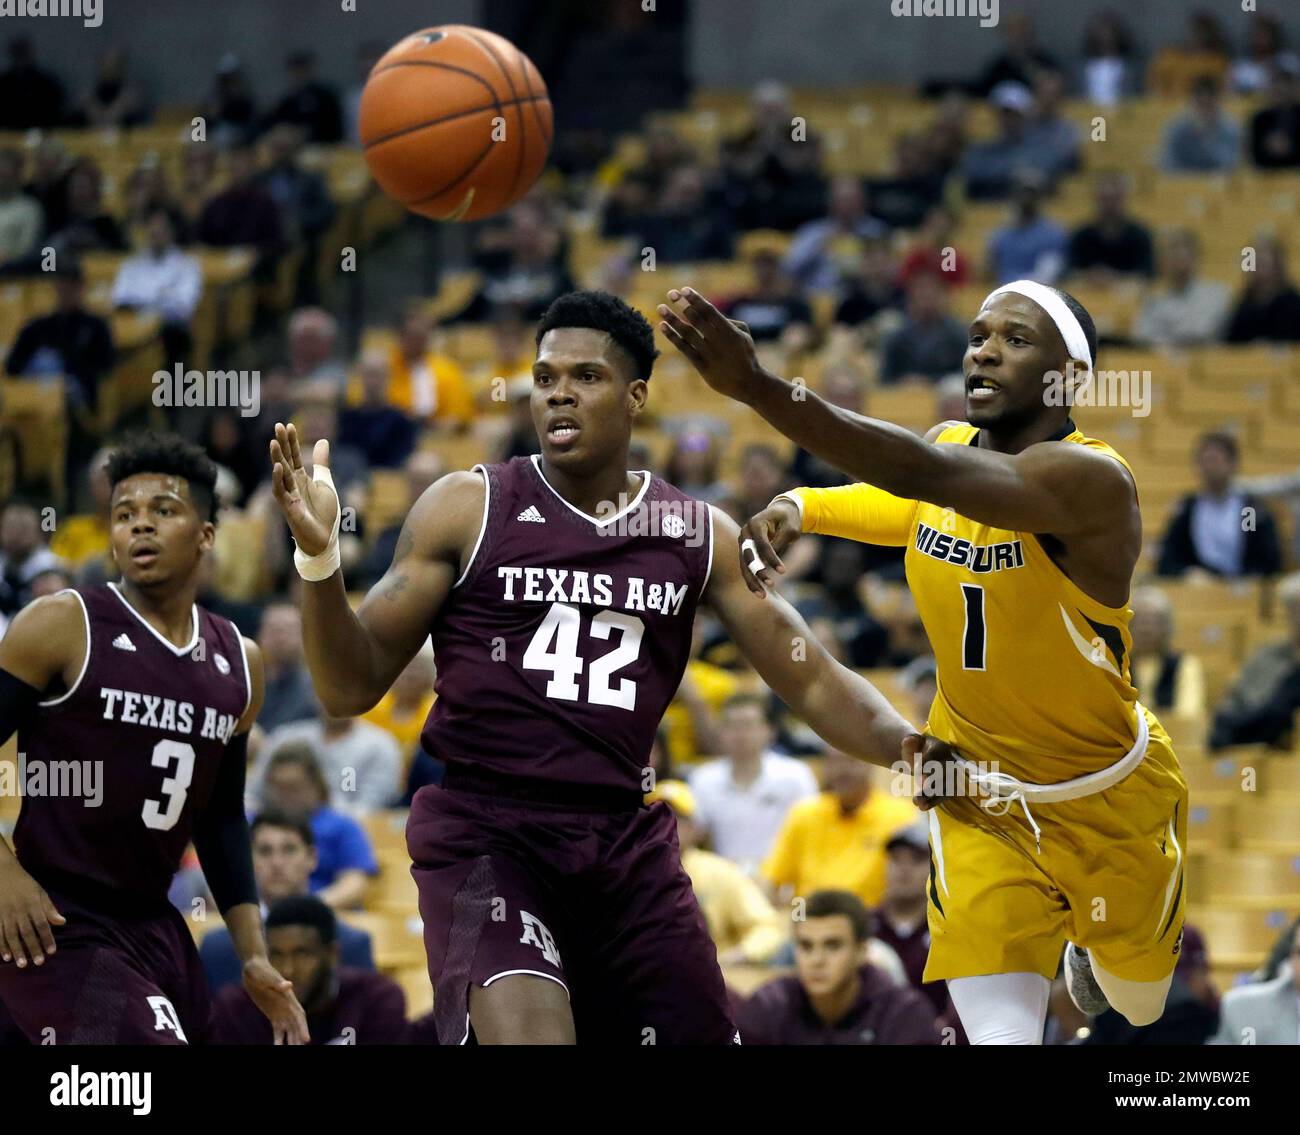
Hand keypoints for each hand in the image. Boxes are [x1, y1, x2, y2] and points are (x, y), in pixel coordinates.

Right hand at [0, 860, 64, 967]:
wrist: (2, 873)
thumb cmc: (25, 884)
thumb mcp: (40, 892)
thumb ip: (49, 908)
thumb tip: (62, 922)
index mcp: (33, 904)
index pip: (42, 924)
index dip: (47, 938)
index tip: (52, 951)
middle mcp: (19, 911)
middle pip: (27, 933)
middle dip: (33, 948)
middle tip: (39, 963)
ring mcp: (5, 915)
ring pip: (11, 936)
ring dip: (17, 951)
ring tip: (22, 964)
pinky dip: (1, 946)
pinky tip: (6, 957)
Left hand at [242, 955, 309, 1044]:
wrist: (253, 968)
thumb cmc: (259, 969)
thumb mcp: (266, 975)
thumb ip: (276, 981)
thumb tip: (289, 985)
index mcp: (288, 997)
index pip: (299, 1015)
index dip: (303, 1027)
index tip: (306, 1040)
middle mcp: (288, 1006)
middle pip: (297, 1025)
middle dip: (299, 1038)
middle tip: (300, 1049)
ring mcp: (281, 1011)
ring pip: (290, 1030)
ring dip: (292, 1041)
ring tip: (293, 1052)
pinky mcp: (273, 1015)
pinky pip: (278, 1031)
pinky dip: (279, 1040)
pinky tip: (278, 1048)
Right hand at [269, 422, 337, 556]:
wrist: (324, 539)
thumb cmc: (323, 513)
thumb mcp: (325, 482)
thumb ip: (321, 463)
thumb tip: (323, 440)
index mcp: (300, 478)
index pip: (294, 455)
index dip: (291, 441)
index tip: (288, 425)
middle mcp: (292, 484)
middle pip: (285, 460)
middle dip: (281, 444)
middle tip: (277, 426)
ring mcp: (289, 495)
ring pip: (280, 474)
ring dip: (276, 458)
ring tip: (273, 441)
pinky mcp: (288, 507)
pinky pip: (280, 491)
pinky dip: (278, 479)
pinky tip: (279, 466)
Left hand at [657, 287, 763, 402]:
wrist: (748, 384)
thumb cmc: (746, 356)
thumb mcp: (744, 335)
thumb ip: (729, 321)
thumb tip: (711, 313)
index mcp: (730, 331)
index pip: (710, 311)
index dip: (696, 299)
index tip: (684, 289)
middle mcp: (719, 341)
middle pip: (697, 320)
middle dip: (683, 305)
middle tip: (671, 293)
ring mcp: (710, 354)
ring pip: (688, 334)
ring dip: (673, 320)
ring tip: (660, 308)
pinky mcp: (702, 367)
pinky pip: (685, 349)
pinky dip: (673, 337)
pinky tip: (662, 327)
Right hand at [738, 497, 802, 594]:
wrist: (781, 512)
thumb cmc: (788, 519)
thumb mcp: (789, 529)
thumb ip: (778, 543)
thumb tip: (767, 563)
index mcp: (755, 523)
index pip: (762, 544)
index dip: (772, 559)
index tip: (783, 571)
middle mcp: (745, 532)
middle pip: (748, 556)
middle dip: (758, 572)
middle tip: (771, 584)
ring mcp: (742, 542)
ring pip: (744, 564)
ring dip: (752, 580)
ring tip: (762, 596)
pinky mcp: (744, 550)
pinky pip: (746, 567)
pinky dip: (752, 579)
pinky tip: (759, 592)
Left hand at [903, 732, 961, 812]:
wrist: (921, 758)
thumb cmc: (916, 748)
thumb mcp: (911, 742)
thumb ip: (909, 741)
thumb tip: (907, 741)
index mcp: (940, 747)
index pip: (934, 754)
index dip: (927, 763)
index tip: (918, 772)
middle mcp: (949, 762)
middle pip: (942, 772)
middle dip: (932, 781)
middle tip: (922, 788)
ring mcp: (950, 776)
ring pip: (943, 787)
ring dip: (931, 795)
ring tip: (918, 802)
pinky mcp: (947, 788)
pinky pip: (942, 796)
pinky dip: (933, 802)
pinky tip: (922, 807)